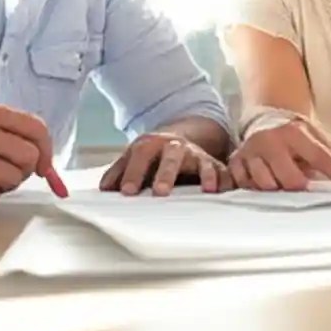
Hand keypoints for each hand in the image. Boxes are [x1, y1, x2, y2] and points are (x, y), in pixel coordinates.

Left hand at [100, 132, 233, 195]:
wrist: (180, 138)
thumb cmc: (152, 155)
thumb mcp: (134, 158)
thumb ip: (118, 172)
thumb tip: (103, 189)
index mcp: (151, 145)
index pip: (140, 156)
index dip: (133, 173)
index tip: (126, 192)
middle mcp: (174, 147)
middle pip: (171, 157)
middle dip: (166, 174)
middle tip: (160, 193)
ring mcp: (196, 155)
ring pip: (202, 162)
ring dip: (204, 174)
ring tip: (206, 190)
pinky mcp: (213, 164)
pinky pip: (223, 171)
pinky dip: (226, 179)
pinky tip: (226, 191)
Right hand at [228, 120, 330, 192]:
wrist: (264, 121)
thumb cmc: (300, 138)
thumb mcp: (325, 144)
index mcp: (298, 134)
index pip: (323, 158)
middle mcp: (274, 140)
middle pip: (293, 181)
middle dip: (299, 186)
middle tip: (299, 182)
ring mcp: (252, 151)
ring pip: (268, 186)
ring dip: (277, 188)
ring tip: (279, 178)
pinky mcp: (236, 162)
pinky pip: (246, 187)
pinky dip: (255, 188)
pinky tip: (261, 178)